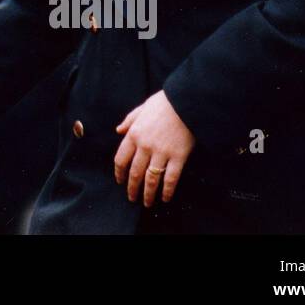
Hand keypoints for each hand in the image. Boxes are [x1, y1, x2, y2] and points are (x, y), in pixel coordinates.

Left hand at [113, 90, 194, 206]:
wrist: (186, 101)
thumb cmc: (164, 103)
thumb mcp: (142, 108)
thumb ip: (129, 120)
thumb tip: (118, 130)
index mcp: (134, 134)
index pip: (121, 159)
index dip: (119, 173)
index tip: (120, 181)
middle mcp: (145, 146)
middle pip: (135, 173)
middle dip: (132, 188)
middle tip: (132, 198)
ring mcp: (162, 153)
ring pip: (151, 179)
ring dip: (148, 193)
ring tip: (146, 203)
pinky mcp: (178, 157)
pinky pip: (170, 178)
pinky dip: (167, 190)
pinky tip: (165, 198)